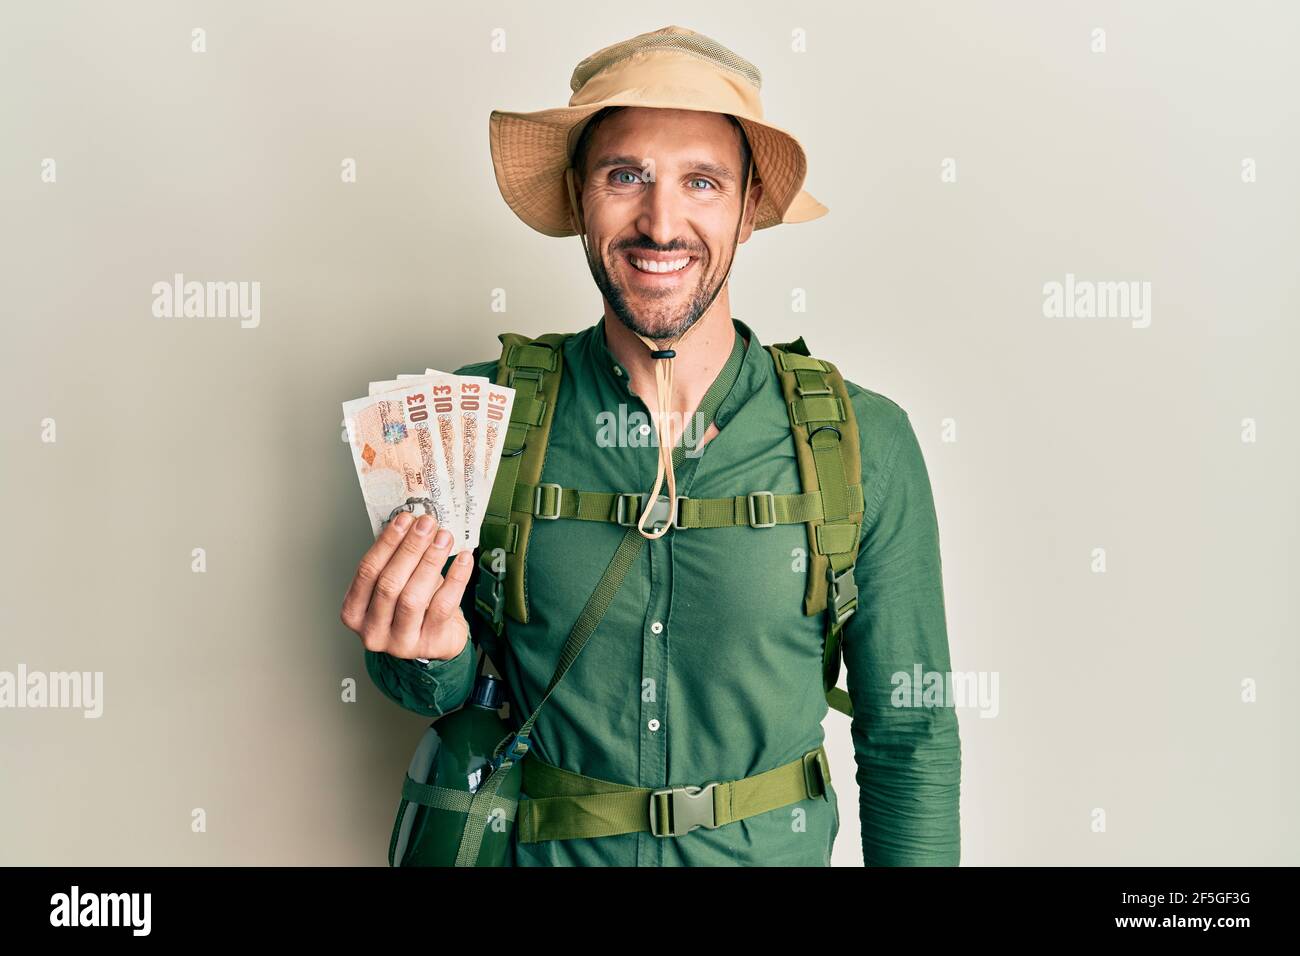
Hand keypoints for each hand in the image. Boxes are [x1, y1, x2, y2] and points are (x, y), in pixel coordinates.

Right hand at [341, 513, 473, 661]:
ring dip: (430, 561)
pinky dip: (455, 579)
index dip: (386, 543)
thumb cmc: (413, 608)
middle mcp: (372, 631)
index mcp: (354, 612)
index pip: (367, 572)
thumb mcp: (395, 585)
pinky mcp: (430, 644)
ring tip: (443, 538)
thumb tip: (412, 523)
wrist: (436, 641)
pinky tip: (463, 559)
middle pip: (389, 584)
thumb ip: (396, 560)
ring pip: (413, 598)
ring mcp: (400, 642)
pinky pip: (443, 606)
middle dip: (410, 549)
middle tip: (426, 524)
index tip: (404, 519)